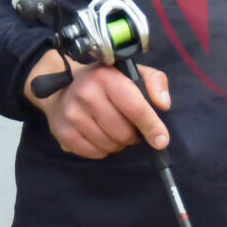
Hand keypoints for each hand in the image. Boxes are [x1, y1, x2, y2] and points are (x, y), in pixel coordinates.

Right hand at [24, 52, 170, 157]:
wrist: (62, 89)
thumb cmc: (105, 82)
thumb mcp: (132, 72)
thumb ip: (155, 82)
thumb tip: (163, 104)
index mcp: (106, 77)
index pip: (135, 108)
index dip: (152, 126)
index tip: (162, 141)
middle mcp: (86, 94)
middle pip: (123, 133)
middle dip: (132, 135)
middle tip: (129, 127)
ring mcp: (72, 115)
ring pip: (110, 146)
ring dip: (118, 143)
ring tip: (113, 129)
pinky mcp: (63, 134)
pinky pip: (95, 154)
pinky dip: (103, 150)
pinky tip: (99, 135)